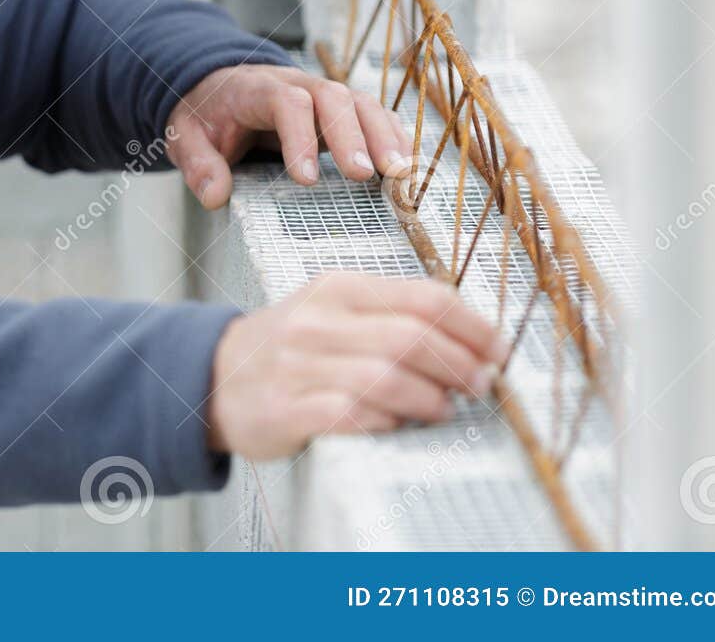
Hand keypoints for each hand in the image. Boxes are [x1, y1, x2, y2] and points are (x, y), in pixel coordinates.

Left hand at [165, 64, 413, 206]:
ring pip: (363, 104)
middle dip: (352, 135)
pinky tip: (407, 169)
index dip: (299, 136)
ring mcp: (326, 95)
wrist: (220, 89)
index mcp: (257, 88)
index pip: (286, 102)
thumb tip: (215, 197)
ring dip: (384, 137)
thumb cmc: (207, 115)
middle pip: (334, 98)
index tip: (305, 179)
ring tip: (399, 175)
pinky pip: (376, 117)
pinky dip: (394, 138)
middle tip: (366, 175)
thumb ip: (198, 163)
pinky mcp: (343, 112)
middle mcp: (299, 85)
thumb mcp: (185, 136)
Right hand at [206, 272, 508, 460]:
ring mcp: (298, 366)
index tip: (498, 352)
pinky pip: (349, 415)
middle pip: (411, 338)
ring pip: (384, 379)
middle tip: (482, 386)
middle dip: (459, 366)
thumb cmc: (293, 346)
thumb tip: (473, 343)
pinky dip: (383, 423)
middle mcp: (318, 321)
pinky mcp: (284, 409)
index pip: (423, 297)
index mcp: (339, 288)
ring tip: (443, 410)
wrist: (215, 375)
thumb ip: (394, 317)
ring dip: (428, 400)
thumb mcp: (337, 312)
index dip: (473, 328)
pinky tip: (394, 426)